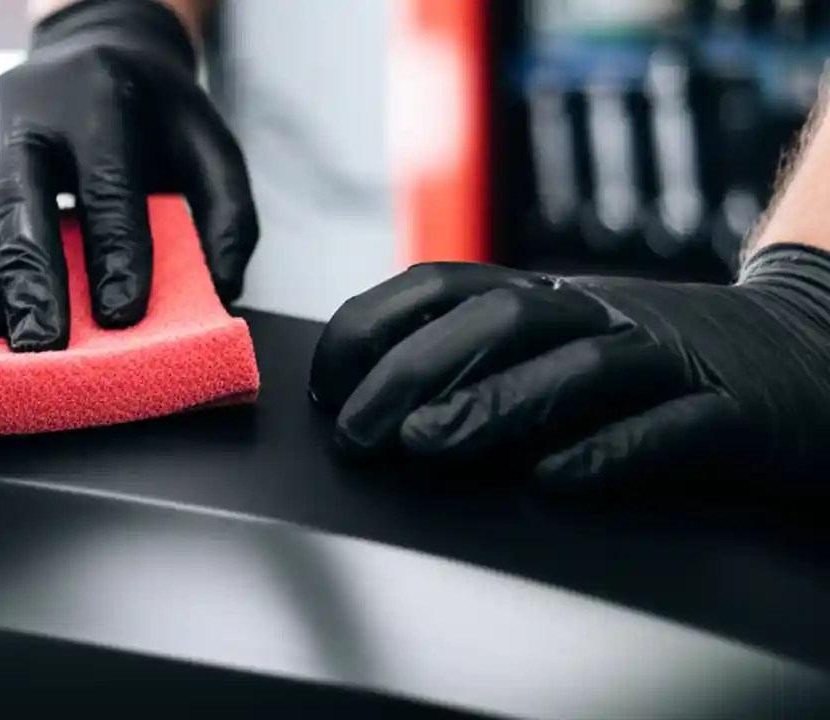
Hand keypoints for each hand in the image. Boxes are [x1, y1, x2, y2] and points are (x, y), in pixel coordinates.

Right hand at [0, 0, 257, 350]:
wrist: (89, 60)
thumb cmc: (152, 121)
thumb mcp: (208, 148)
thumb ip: (228, 216)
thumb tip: (221, 292)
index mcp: (97, 97)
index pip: (104, 182)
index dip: (114, 251)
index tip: (121, 314)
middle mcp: (23, 108)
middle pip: (17, 198)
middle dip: (28, 277)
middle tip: (43, 343)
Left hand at [308, 245, 829, 490]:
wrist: (811, 352)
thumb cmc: (660, 359)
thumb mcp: (567, 340)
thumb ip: (488, 359)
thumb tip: (375, 401)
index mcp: (553, 296)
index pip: (444, 286)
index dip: (375, 327)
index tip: (326, 383)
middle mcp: (601, 313)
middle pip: (498, 319)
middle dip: (414, 370)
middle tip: (359, 431)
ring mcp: (669, 355)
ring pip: (577, 365)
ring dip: (494, 404)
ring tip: (427, 445)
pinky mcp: (732, 411)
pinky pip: (669, 427)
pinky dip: (609, 450)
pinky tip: (554, 477)